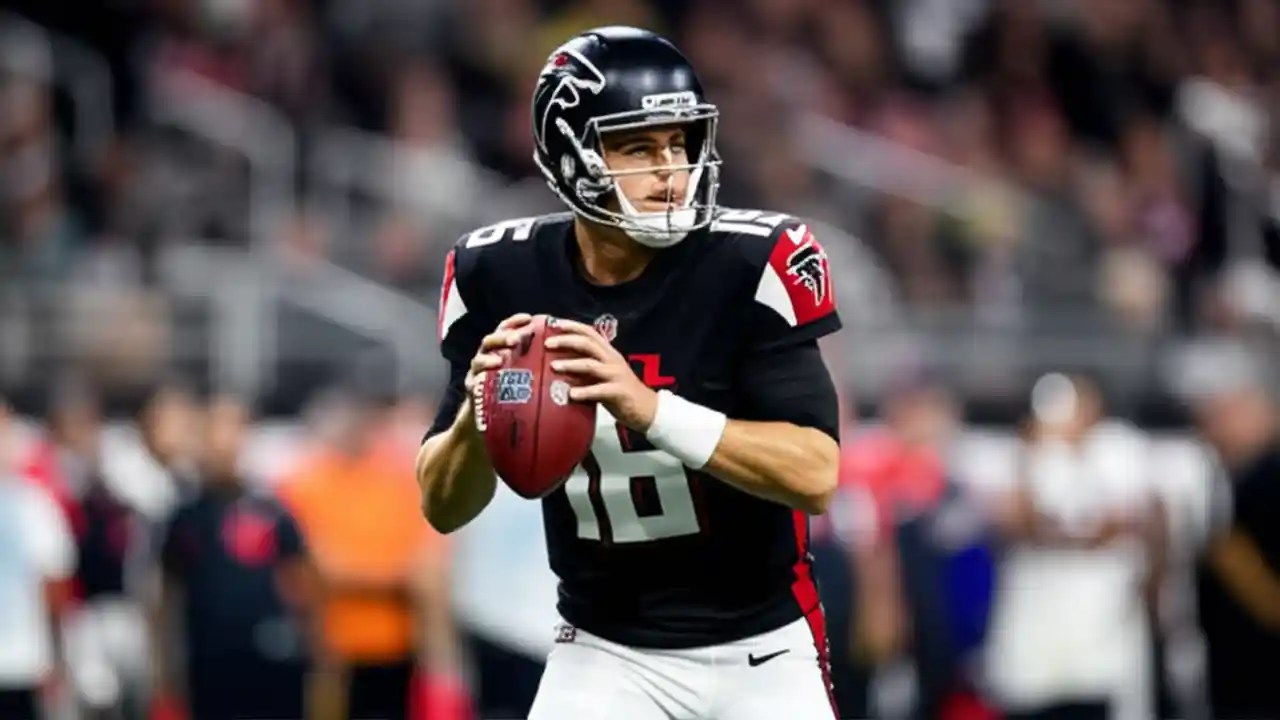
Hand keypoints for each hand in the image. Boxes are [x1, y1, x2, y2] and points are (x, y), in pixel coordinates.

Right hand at [463, 314, 533, 430]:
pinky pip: (471, 384)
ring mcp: (477, 374)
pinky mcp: (472, 391)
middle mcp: (487, 358)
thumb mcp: (527, 378)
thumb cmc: (515, 397)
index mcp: (501, 351)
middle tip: (516, 339)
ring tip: (498, 361)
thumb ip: (538, 366)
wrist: (490, 422)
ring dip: (487, 359)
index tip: (529, 318)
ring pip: (478, 360)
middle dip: (502, 338)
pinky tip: (480, 383)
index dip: (515, 322)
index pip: (506, 331)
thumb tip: (567, 360)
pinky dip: (476, 382)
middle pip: (490, 341)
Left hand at [544, 318, 657, 431]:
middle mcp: (612, 360)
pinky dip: (584, 391)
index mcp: (608, 353)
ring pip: (591, 365)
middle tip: (547, 344)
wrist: (646, 409)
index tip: (554, 323)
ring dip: (571, 364)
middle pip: (588, 344)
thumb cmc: (618, 391)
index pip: (590, 332)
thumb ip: (584, 369)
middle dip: (566, 341)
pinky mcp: (619, 392)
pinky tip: (571, 394)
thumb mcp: (601, 375)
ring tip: (553, 367)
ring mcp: (616, 375)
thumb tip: (556, 365)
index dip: (573, 326)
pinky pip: (600, 390)